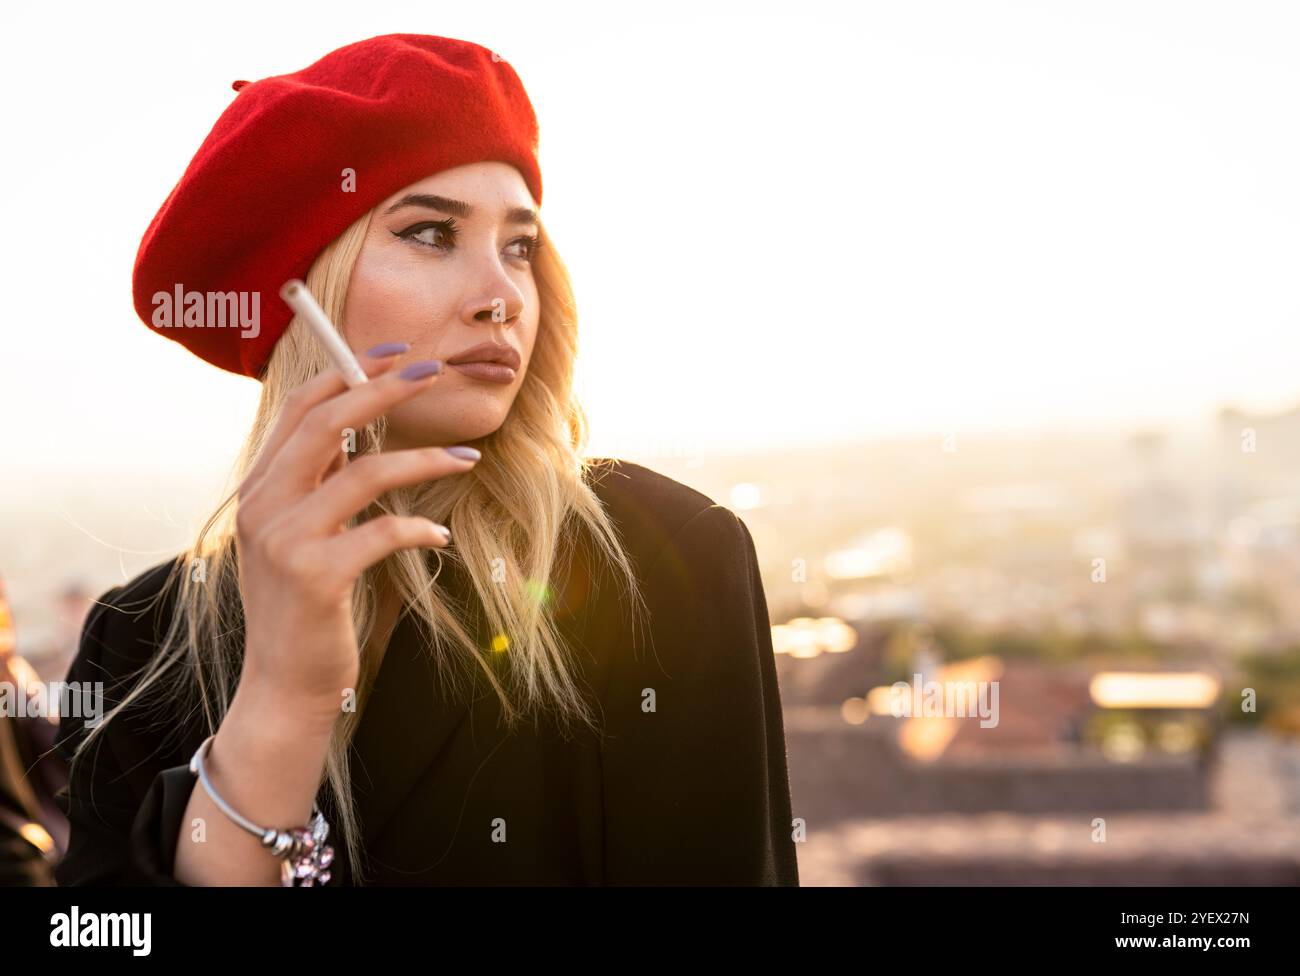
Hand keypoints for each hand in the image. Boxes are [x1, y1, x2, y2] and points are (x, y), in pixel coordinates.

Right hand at [231, 349, 476, 718]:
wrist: (285, 685)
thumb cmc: (305, 606)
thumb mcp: (298, 535)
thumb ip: (316, 486)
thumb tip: (359, 432)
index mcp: (260, 488)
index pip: (299, 408)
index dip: (346, 371)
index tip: (394, 353)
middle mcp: (263, 505)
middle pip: (327, 423)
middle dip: (384, 390)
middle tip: (434, 372)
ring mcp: (286, 540)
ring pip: (364, 472)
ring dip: (425, 459)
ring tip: (468, 456)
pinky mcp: (316, 577)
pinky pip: (382, 532)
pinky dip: (419, 529)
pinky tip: (439, 537)